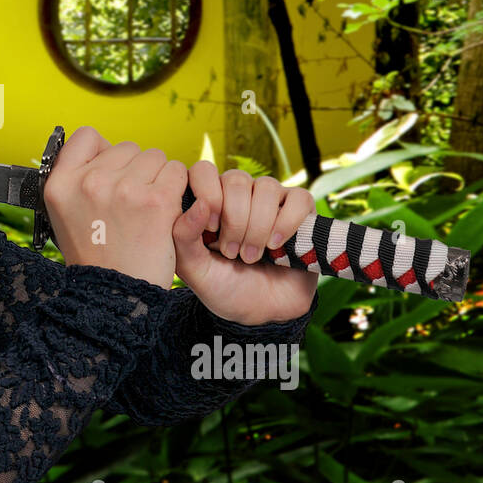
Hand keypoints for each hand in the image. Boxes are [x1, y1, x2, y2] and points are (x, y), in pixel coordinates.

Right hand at [42, 126, 187, 291]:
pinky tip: (165, 211)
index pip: (87, 137)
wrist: (116, 294)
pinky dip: (177, 188)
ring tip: (148, 208)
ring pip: (155, 157)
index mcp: (60, 184)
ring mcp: (124, 189)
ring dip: (158, 177)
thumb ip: (77, 180)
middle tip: (131, 202)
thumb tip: (104, 149)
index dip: (102, 150)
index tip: (110, 169)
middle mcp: (89, 181)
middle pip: (127, 147)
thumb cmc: (96, 257)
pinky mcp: (156, 201)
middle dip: (134, 169)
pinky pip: (177, 172)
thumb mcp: (64, 216)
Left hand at [171, 162, 317, 325]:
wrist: (260, 312)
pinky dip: (287, 221)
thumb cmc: (222, 287)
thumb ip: (183, 238)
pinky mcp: (299, 211)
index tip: (211, 228)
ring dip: (258, 225)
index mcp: (207, 200)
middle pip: (236, 179)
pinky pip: (299, 198)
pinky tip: (277, 244)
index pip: (203, 170)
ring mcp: (269, 200)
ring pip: (266, 187)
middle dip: (234, 220)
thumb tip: (198, 204)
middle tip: (231, 253)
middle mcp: (238, 194)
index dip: (208, 193)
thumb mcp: (194, 269)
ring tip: (251, 256)